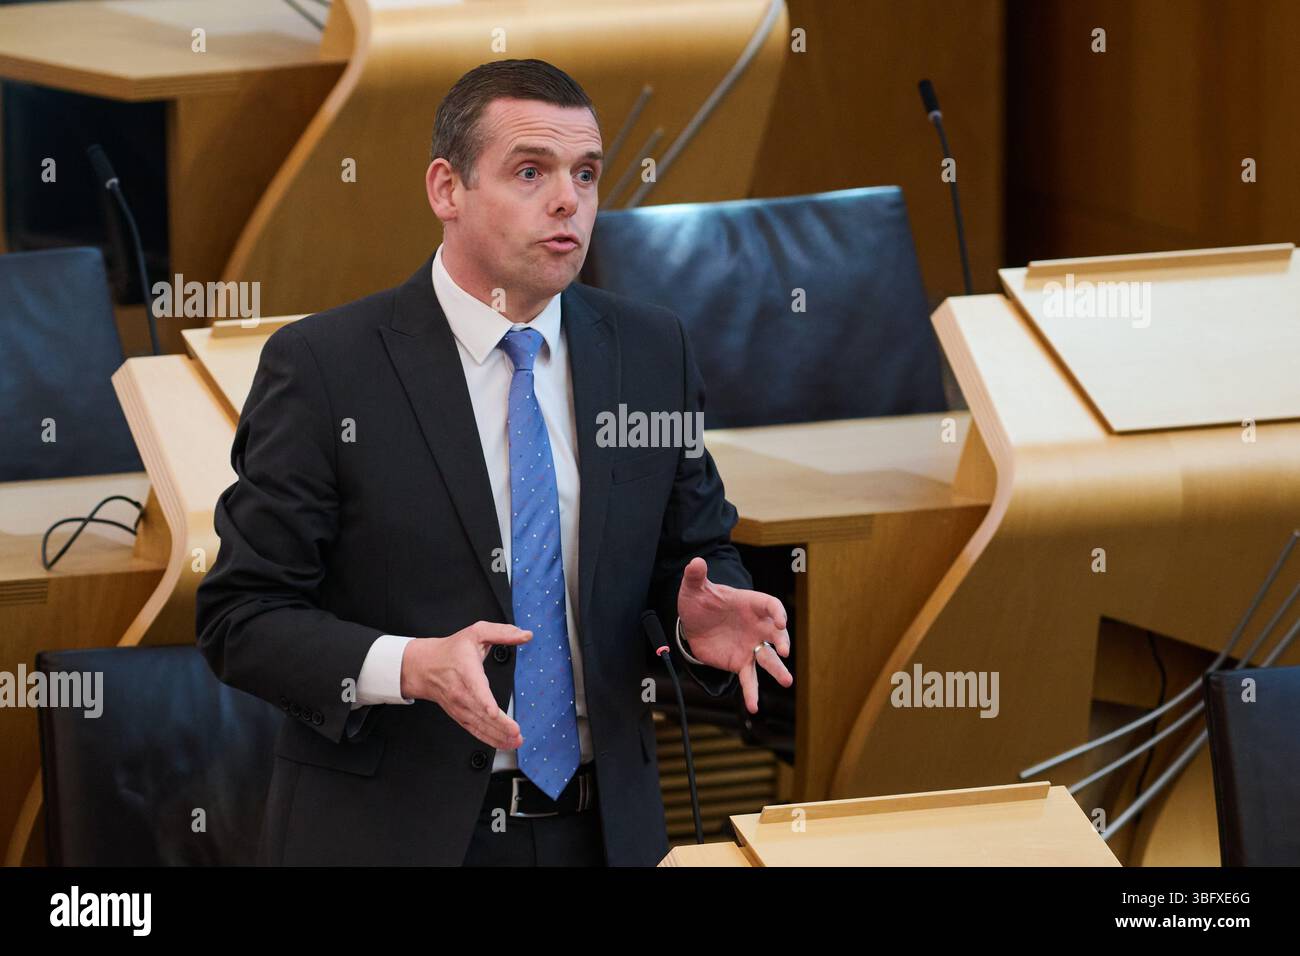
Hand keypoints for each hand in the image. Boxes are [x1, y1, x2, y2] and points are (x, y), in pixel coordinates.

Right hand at [399, 621, 530, 750]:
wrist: (424, 667)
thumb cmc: (451, 650)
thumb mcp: (476, 632)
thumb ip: (503, 632)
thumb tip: (525, 635)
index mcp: (467, 671)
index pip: (475, 689)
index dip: (484, 702)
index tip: (494, 712)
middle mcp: (462, 693)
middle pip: (481, 713)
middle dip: (499, 725)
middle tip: (516, 732)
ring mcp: (460, 707)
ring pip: (479, 725)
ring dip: (498, 736)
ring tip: (515, 740)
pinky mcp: (460, 716)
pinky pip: (475, 730)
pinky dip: (489, 739)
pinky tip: (504, 743)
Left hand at [677, 557, 792, 713]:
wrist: (694, 623)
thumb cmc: (701, 601)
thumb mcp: (694, 588)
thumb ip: (696, 576)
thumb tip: (695, 562)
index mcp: (751, 604)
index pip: (769, 605)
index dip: (776, 612)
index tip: (779, 621)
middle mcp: (757, 626)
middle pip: (776, 634)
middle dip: (782, 641)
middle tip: (784, 650)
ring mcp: (751, 646)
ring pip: (768, 659)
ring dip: (778, 669)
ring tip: (787, 680)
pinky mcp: (740, 663)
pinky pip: (749, 679)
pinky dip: (751, 693)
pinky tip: (754, 707)